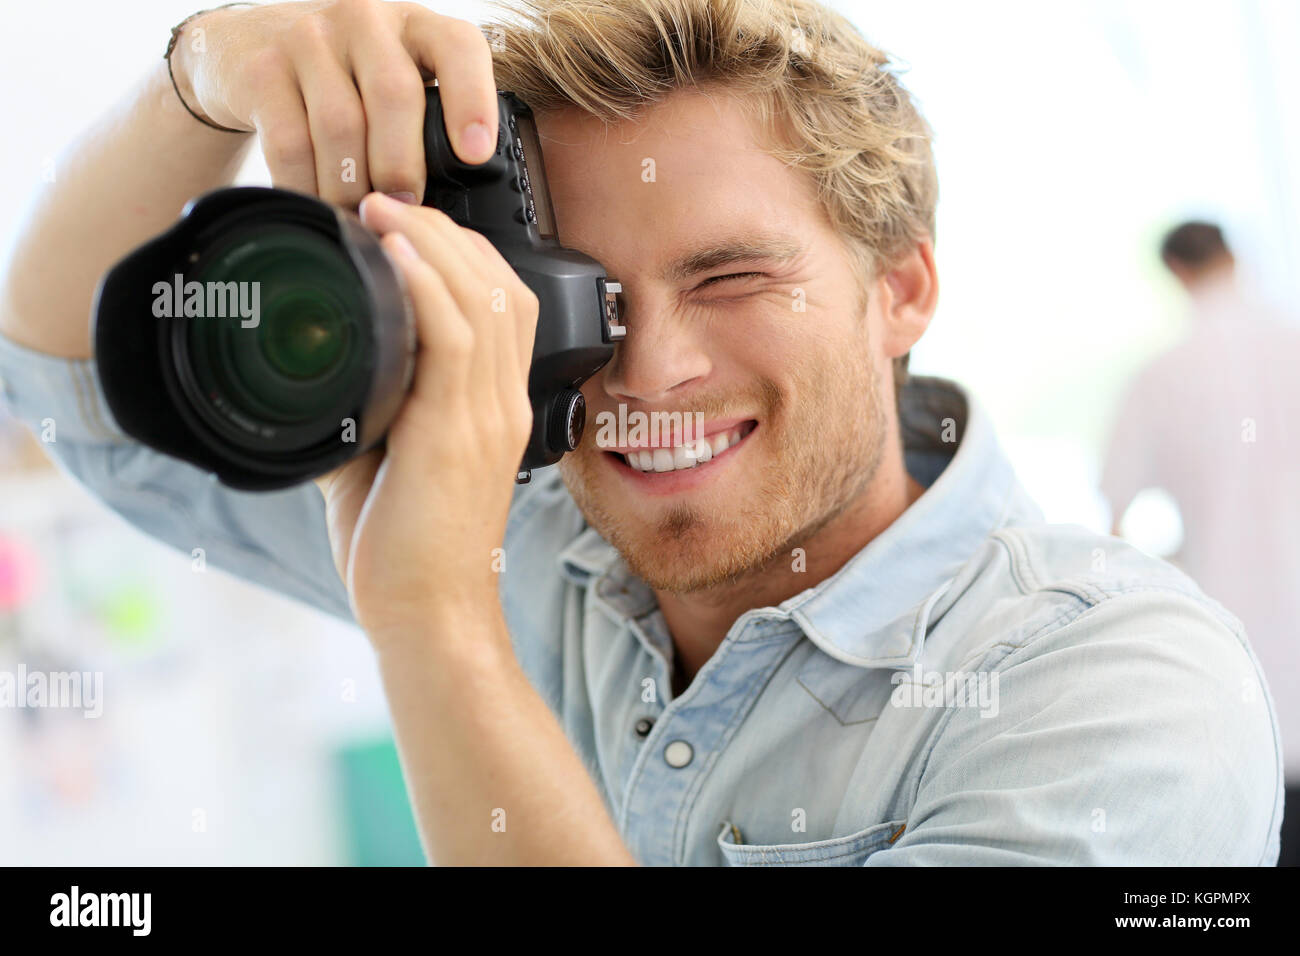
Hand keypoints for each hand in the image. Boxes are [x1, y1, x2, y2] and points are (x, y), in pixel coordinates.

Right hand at [172, 0, 497, 204]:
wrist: (252, 47)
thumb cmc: (351, 81)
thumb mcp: (401, 80)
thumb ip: (432, 120)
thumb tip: (459, 200)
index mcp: (417, 25)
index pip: (458, 48)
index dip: (472, 100)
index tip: (476, 154)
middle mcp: (365, 19)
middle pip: (393, 94)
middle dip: (402, 165)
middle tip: (405, 206)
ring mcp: (310, 39)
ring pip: (340, 125)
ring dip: (353, 184)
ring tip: (362, 215)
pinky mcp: (263, 70)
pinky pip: (291, 144)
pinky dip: (309, 186)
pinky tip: (321, 206)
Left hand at [314, 192, 537, 641]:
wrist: (429, 617)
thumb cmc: (408, 550)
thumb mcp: (387, 463)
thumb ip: (369, 410)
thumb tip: (320, 368)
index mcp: (497, 409)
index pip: (509, 306)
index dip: (465, 252)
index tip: (408, 225)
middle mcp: (503, 405)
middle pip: (503, 285)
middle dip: (447, 230)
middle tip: (387, 201)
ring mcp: (488, 418)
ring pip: (483, 298)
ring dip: (431, 242)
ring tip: (381, 209)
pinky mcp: (458, 436)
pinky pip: (456, 339)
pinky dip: (427, 285)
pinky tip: (395, 254)